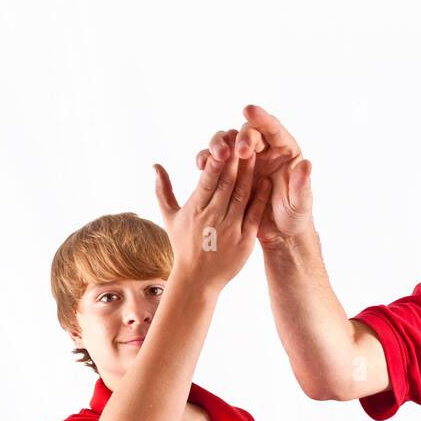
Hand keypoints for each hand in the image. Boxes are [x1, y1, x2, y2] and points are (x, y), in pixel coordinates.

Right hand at [152, 141, 270, 290]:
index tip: (224, 143)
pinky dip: (260, 198)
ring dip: (249, 173)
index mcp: (195, 209)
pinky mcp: (244, 241)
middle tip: (244, 139)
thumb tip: (154, 165)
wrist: (197, 280)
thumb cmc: (184, 246)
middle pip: (226, 183)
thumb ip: (163, 190)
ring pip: (242, 195)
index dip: (216, 160)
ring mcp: (229, 229)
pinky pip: (253, 215)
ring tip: (256, 154)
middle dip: (235, 160)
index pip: (207, 179)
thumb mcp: (170, 218)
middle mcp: (212, 217)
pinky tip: (266, 182)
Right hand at [195, 105, 312, 247]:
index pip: (272, 129)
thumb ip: (303, 186)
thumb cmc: (294, 217)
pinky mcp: (230, 175)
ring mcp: (245, 162)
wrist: (278, 235)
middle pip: (248, 133)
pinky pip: (215, 162)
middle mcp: (263, 151)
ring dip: (219, 145)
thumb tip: (306, 165)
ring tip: (218, 156)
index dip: (261, 118)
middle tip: (239, 151)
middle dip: (240, 138)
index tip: (249, 110)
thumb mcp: (301, 205)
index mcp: (284, 152)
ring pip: (228, 142)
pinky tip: (202, 164)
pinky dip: (207, 160)